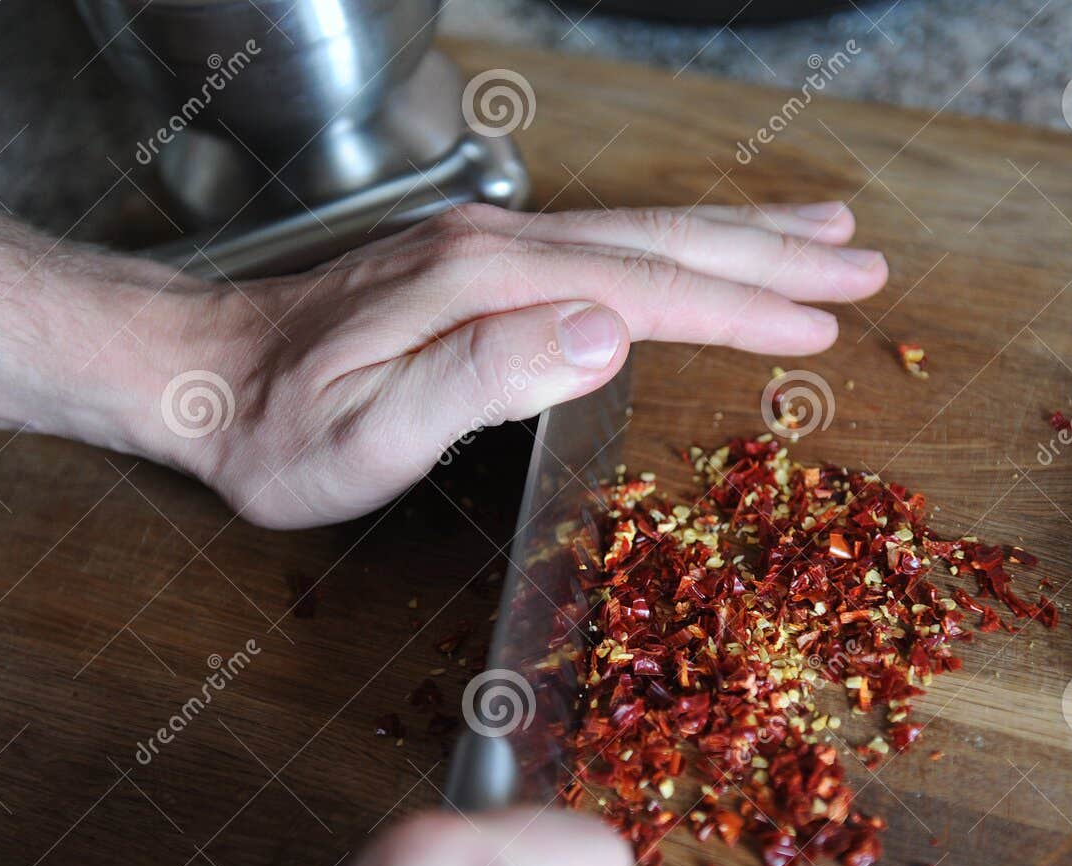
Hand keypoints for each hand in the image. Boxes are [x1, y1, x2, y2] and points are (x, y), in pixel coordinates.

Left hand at [169, 201, 885, 527]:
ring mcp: (491, 243)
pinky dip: (677, 240)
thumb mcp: (371, 430)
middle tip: (866, 259)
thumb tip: (606, 331)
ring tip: (823, 233)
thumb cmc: (284, 430)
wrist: (206, 376)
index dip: (741, 309)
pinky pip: (606, 237)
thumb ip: (487, 376)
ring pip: (641, 228)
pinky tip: (701, 248)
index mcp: (486, 285)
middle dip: (772, 253)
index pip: (646, 292)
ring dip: (740, 233)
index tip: (821, 323)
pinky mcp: (481, 257)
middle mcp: (498, 244)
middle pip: (662, 239)